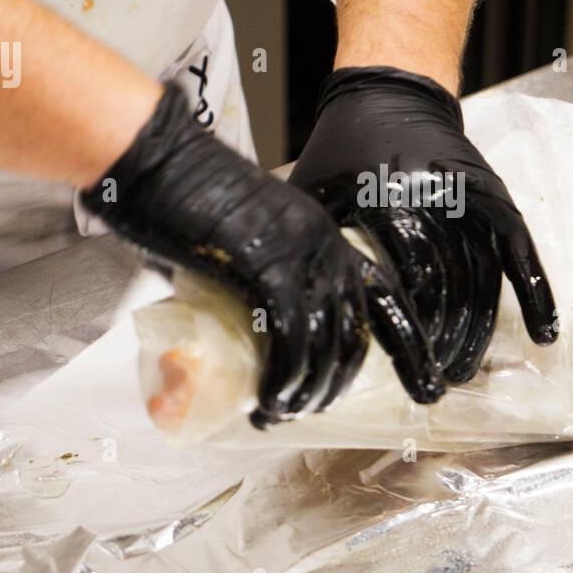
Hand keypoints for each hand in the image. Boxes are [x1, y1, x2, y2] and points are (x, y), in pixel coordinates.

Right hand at [82, 82, 444, 426]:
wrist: (153, 158)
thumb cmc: (179, 197)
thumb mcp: (235, 242)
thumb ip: (250, 280)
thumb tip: (238, 329)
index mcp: (323, 235)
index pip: (382, 296)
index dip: (405, 344)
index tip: (418, 384)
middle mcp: (324, 243)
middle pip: (355, 329)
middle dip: (336, 382)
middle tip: (305, 411)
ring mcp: (300, 251)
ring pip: (325, 340)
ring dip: (307, 390)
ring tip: (278, 415)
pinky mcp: (267, 264)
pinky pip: (290, 335)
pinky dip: (283, 378)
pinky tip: (268, 402)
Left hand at [288, 66, 557, 381]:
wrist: (391, 93)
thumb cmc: (339, 150)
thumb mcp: (312, 192)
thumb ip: (307, 246)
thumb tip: (281, 316)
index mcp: (383, 198)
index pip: (400, 281)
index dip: (404, 332)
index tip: (403, 370)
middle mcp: (434, 199)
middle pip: (447, 288)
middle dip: (443, 343)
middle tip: (436, 384)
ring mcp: (470, 199)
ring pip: (482, 278)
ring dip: (478, 332)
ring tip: (465, 371)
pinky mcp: (494, 199)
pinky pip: (518, 253)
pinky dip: (534, 293)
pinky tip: (544, 334)